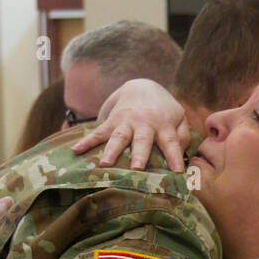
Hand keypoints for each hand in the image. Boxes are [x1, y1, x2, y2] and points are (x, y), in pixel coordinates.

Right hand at [69, 78, 189, 171]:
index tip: (177, 172)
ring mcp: (126, 122)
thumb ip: (182, 136)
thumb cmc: (164, 110)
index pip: (171, 142)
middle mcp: (144, 123)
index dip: (174, 156)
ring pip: (118, 137)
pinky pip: (98, 132)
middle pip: (142, 140)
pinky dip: (86, 141)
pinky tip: (76, 150)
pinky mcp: (111, 121)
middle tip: (136, 168)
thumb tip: (181, 155)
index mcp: (163, 124)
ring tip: (104, 164)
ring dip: (111, 150)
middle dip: (139, 154)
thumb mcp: (179, 118)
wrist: (142, 86)